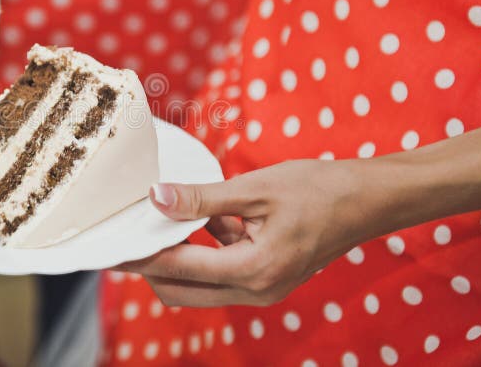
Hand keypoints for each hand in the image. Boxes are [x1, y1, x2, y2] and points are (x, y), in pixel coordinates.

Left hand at [118, 124, 480, 307]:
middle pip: (182, 291)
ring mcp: (263, 289)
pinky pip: (221, 274)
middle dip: (150, 269)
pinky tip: (198, 221)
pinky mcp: (266, 278)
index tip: (111, 246)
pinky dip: (202, 254)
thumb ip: (203, 199)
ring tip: (153, 228)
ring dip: (175, 262)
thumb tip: (157, 198)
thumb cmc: (319, 189)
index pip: (179, 270)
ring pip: (199, 287)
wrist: (369, 199)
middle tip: (123, 241)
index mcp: (254, 270)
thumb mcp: (255, 188)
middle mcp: (256, 291)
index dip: (140, 257)